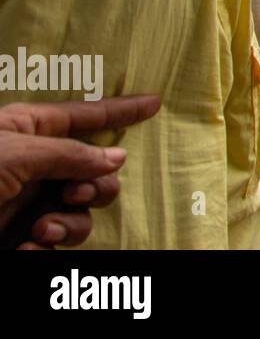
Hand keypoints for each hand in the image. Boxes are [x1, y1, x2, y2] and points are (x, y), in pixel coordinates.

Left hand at [0, 95, 160, 248]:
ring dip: (68, 223)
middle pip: (95, 169)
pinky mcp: (25, 233)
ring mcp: (31, 201)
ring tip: (40, 229)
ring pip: (83, 209)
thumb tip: (117, 158)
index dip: (121, 109)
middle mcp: (36, 163)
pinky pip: (58, 239)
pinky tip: (24, 247)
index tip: (155, 103)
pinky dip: (45, 246)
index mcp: (27, 129)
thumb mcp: (14, 154)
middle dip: (94, 186)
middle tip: (73, 195)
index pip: (84, 115)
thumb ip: (69, 154)